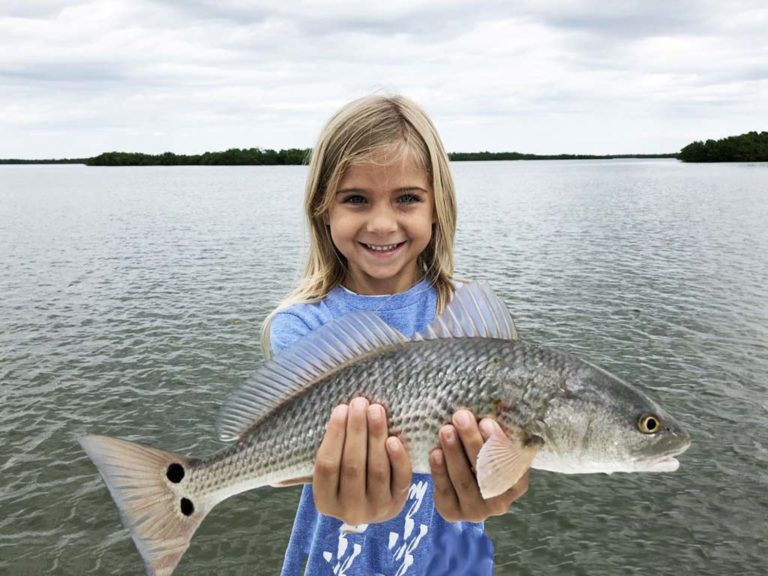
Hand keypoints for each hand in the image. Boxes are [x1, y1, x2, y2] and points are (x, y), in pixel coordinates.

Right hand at [313, 397, 412, 524]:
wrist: (372, 502)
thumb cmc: (345, 475)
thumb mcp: (333, 470)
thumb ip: (331, 450)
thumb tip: (341, 413)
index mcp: (325, 502)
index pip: (326, 466)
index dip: (334, 435)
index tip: (341, 409)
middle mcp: (350, 510)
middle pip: (352, 466)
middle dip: (356, 430)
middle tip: (360, 403)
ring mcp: (376, 509)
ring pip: (377, 470)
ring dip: (376, 436)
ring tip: (376, 410)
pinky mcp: (398, 502)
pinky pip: (400, 479)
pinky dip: (398, 458)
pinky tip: (394, 438)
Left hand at [429, 410, 529, 521]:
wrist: (459, 482)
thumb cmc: (480, 454)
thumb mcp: (492, 443)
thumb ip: (497, 427)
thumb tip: (507, 400)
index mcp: (517, 482)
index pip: (510, 462)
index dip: (498, 442)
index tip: (486, 421)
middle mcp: (501, 502)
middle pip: (485, 470)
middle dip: (472, 440)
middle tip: (460, 417)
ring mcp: (477, 511)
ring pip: (464, 480)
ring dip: (454, 453)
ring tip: (445, 430)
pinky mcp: (453, 514)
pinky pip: (446, 491)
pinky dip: (440, 471)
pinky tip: (435, 452)